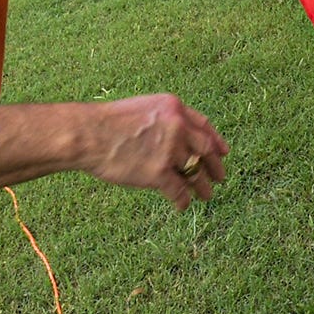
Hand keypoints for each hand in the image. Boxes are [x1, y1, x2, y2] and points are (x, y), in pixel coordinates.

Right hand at [76, 94, 228, 208]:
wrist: (89, 134)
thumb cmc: (108, 122)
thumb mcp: (144, 108)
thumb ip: (165, 120)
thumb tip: (179, 138)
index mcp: (175, 108)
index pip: (204, 126)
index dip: (216, 141)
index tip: (224, 152)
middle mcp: (178, 127)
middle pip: (206, 149)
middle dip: (215, 165)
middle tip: (221, 177)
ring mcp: (170, 150)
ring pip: (195, 172)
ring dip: (203, 186)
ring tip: (207, 195)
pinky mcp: (158, 172)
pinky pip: (178, 191)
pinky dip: (182, 200)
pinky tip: (182, 205)